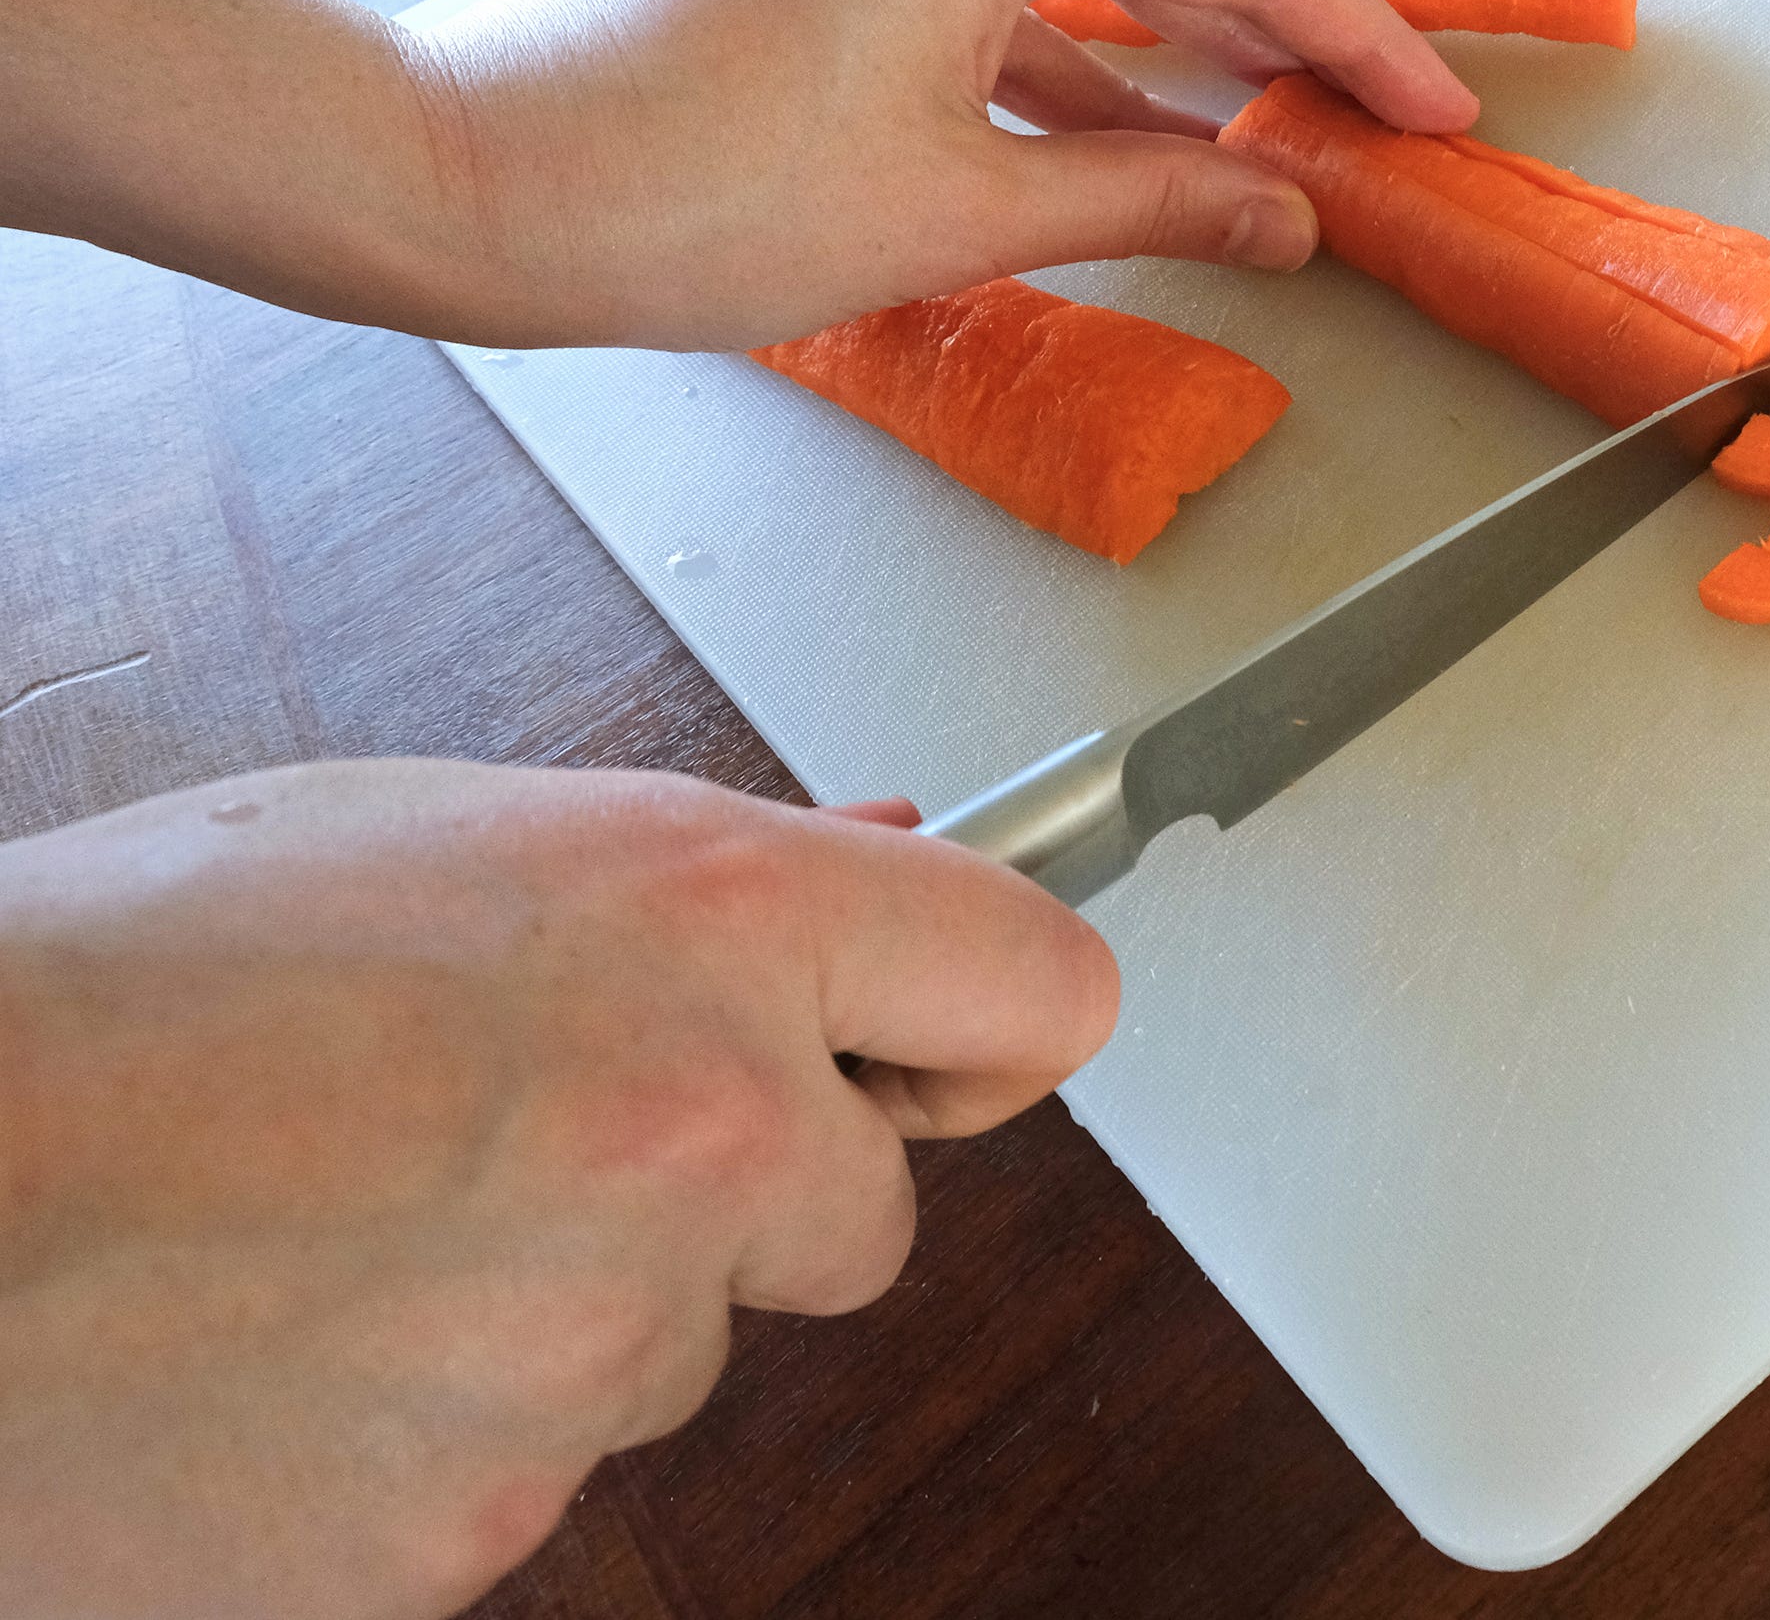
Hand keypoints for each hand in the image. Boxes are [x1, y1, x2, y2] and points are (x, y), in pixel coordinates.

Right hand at [0, 759, 1116, 1619]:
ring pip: (680, 1345)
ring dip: (574, 1300)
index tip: (939, 1044)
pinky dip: (450, 1426)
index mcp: (711, 925)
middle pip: (867, 1213)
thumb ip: (701, 876)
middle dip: (751, 1183)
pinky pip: (537, 1472)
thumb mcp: (443, 838)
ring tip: (353, 1220)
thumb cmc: (129, 980)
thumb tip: (884, 864)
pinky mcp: (476, 1532)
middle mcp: (705, 1132)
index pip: (1039, 991)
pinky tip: (303, 1342)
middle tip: (541, 1128)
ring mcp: (597, 1354)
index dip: (987, 1024)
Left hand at [400, 0, 1479, 346]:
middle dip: (1293, 18)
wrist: (455, 175)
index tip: (1433, 109)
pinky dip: (1076, 41)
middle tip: (1382, 111)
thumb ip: (1149, 197)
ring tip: (1279, 126)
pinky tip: (1128, 121)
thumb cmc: (673, 190)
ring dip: (1187, 28)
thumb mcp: (958, 210)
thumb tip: (1282, 213)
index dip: (1358, 42)